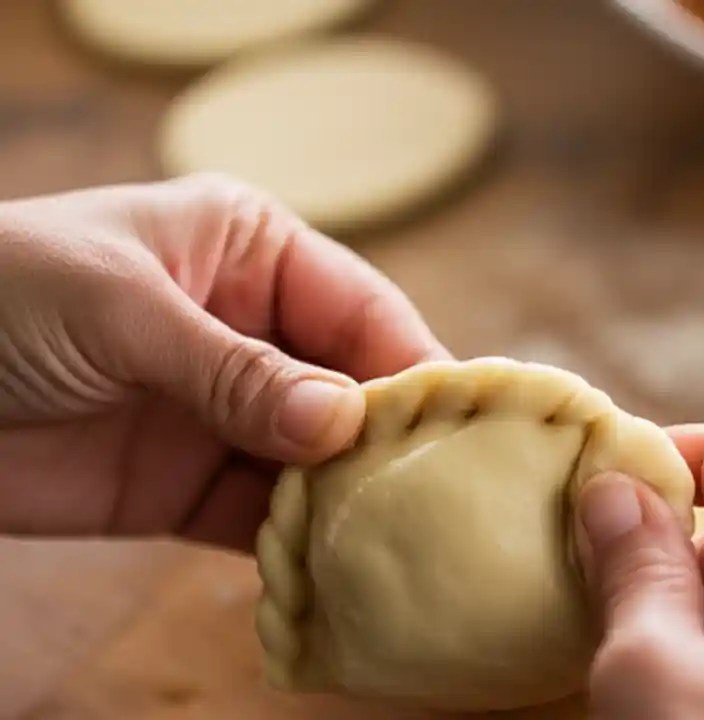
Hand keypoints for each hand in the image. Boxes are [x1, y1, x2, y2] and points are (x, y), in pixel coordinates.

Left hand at [0, 174, 448, 549]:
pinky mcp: (185, 486)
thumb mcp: (122, 310)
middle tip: (443, 496)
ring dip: (350, 499)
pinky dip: (295, 543)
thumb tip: (341, 424)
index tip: (461, 424)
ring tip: (400, 541)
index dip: (413, 364)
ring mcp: (223, 413)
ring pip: (316, 460)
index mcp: (252, 253)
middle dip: (389, 440)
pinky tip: (332, 568)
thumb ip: (235, 370)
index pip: (360, 309)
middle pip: (351, 389)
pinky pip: (261, 517)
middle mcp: (254, 331)